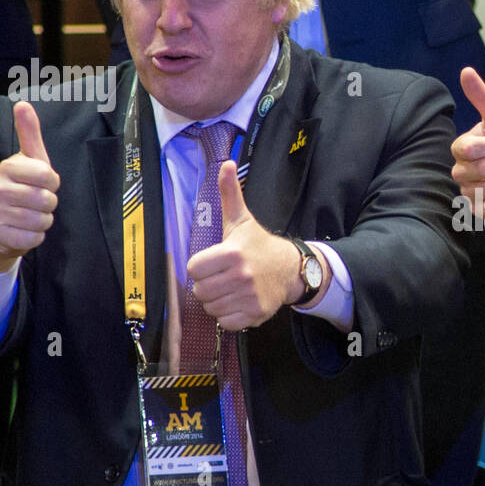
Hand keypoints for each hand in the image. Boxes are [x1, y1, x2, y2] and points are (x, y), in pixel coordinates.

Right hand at [0, 102, 59, 273]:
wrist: (2, 223)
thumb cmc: (23, 186)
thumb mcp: (30, 159)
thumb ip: (29, 133)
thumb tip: (22, 103)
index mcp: (8, 167)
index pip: (48, 176)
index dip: (52, 182)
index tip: (42, 182)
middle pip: (47, 199)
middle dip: (49, 203)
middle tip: (36, 201)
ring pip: (42, 220)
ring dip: (44, 220)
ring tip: (31, 215)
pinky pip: (34, 238)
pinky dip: (36, 236)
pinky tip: (25, 230)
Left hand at [188, 161, 303, 328]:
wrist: (290, 269)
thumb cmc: (259, 245)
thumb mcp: (241, 220)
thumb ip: (229, 193)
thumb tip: (225, 163)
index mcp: (232, 253)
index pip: (194, 269)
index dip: (201, 266)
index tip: (214, 262)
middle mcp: (240, 276)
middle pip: (200, 291)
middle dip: (208, 285)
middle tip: (223, 277)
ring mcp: (248, 297)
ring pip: (211, 307)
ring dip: (217, 301)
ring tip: (231, 289)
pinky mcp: (255, 314)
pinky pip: (226, 322)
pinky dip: (229, 316)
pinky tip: (238, 302)